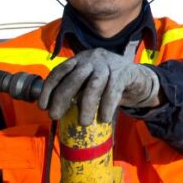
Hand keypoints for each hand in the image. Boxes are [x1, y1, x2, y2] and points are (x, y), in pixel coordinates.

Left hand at [37, 48, 160, 124]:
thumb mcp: (89, 81)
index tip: (43, 106)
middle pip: (74, 78)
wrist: (138, 77)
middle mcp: (92, 59)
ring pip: (93, 86)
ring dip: (86, 106)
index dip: (49, 89)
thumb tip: (55, 110)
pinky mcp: (124, 73)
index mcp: (81, 59)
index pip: (60, 71)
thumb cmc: (108, 83)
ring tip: (83, 123)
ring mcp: (109, 65)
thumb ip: (76, 89)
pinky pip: (113, 91)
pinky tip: (104, 119)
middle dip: (62, 98)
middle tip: (55, 116)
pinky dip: (107, 107)